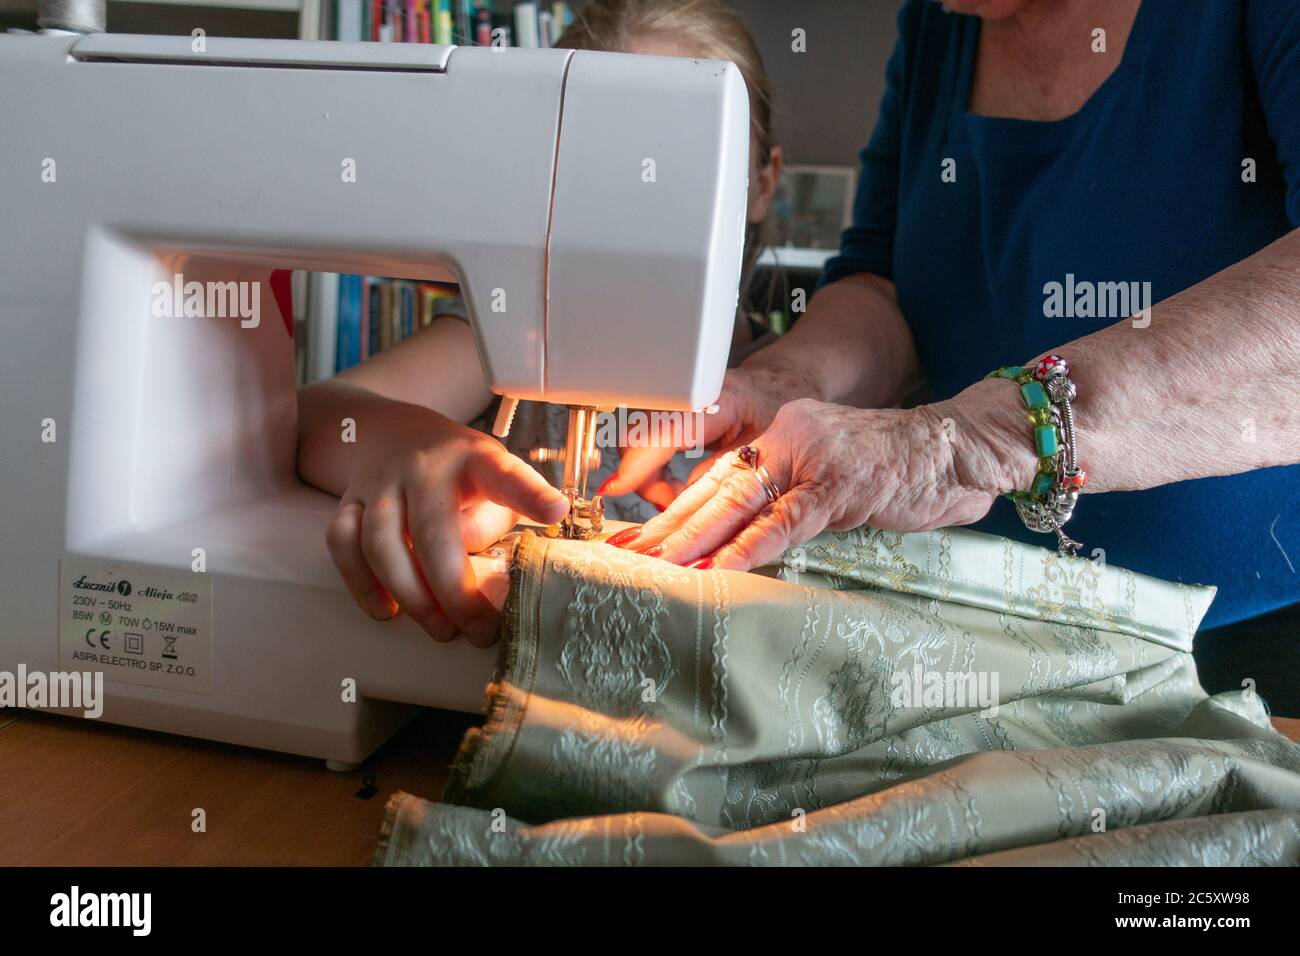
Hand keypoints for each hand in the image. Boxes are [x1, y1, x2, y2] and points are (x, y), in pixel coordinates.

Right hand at [324, 406, 568, 644]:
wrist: (397, 434)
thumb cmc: (459, 474)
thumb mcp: (492, 484)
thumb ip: (492, 523)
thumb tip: (476, 581)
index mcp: (474, 459)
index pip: (504, 475)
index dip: (530, 495)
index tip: (554, 512)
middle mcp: (424, 467)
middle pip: (432, 533)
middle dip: (456, 592)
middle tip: (480, 631)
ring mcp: (381, 483)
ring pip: (381, 545)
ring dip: (411, 596)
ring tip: (440, 629)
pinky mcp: (349, 500)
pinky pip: (344, 546)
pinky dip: (361, 584)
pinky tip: (386, 610)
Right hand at [598, 362, 812, 501]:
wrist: (771, 386)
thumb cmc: (770, 415)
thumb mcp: (760, 450)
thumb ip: (725, 473)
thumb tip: (685, 500)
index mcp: (714, 399)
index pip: (662, 430)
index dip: (637, 462)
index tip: (615, 487)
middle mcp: (685, 394)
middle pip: (637, 438)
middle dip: (645, 478)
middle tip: (673, 501)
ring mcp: (670, 399)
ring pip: (633, 442)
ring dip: (648, 476)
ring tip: (677, 493)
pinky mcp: (663, 408)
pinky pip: (639, 442)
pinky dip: (650, 469)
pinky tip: (673, 481)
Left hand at [609, 382, 1034, 570]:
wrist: (959, 446)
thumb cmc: (900, 469)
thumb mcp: (831, 480)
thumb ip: (788, 502)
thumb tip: (741, 542)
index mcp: (780, 435)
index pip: (712, 475)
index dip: (670, 510)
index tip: (634, 538)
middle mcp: (786, 438)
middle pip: (711, 489)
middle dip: (663, 529)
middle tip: (620, 557)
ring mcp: (812, 459)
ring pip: (737, 503)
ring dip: (691, 539)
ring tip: (652, 567)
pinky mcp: (840, 485)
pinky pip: (787, 521)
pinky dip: (750, 547)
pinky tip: (718, 566)